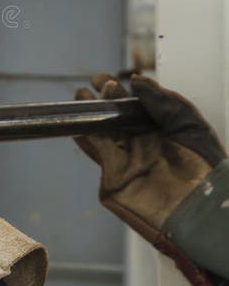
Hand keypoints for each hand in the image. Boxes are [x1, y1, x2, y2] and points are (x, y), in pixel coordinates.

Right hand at [75, 74, 228, 285]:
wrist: (203, 207)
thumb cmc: (205, 165)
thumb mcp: (188, 122)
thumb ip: (161, 100)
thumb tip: (135, 80)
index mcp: (157, 131)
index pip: (130, 106)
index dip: (116, 91)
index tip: (104, 79)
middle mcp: (139, 144)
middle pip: (112, 118)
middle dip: (99, 100)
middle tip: (91, 85)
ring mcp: (125, 161)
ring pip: (100, 133)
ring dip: (88, 115)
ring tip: (80, 96)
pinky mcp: (114, 178)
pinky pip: (96, 153)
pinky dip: (85, 136)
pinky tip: (80, 122)